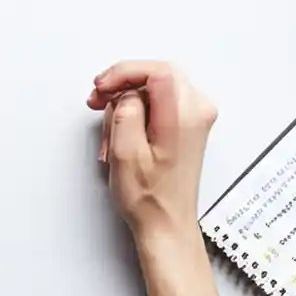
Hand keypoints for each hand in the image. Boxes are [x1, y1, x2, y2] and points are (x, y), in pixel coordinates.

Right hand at [87, 62, 217, 239]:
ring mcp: (195, 118)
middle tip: (98, 99)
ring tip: (109, 133)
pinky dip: (136, 112)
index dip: (124, 72)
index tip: (102, 86)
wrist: (166, 224)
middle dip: (122, 84)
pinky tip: (121, 134)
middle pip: (156, 75)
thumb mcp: (125, 151)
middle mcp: (197, 112)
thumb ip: (126, 110)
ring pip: (154, 89)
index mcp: (185, 116)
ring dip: (126, 103)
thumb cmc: (149, 198)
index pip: (157, 71)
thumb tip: (126, 93)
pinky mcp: (188, 125)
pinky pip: (159, 103)